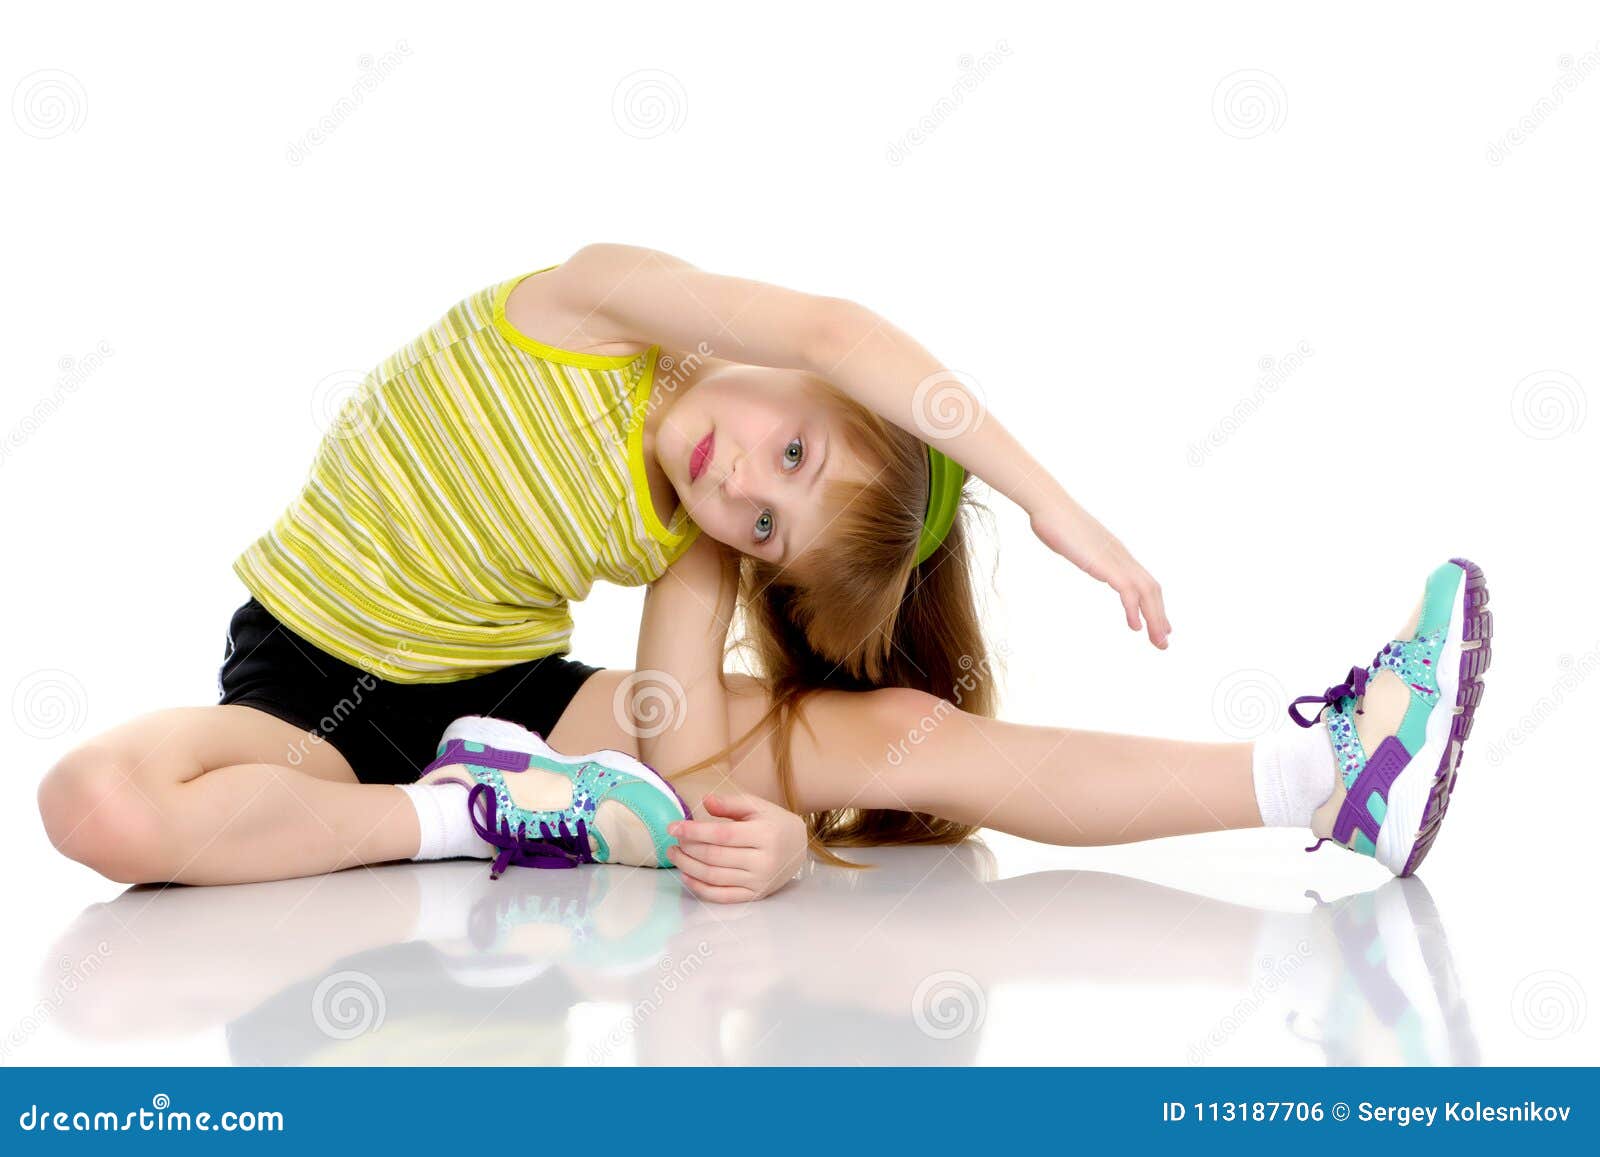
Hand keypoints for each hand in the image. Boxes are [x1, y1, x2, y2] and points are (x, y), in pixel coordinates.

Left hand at [665, 792, 807, 902]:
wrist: (797, 848)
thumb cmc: (773, 823)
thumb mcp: (756, 806)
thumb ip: (730, 803)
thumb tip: (704, 801)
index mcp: (765, 834)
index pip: (722, 834)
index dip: (694, 831)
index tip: (672, 827)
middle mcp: (763, 861)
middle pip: (715, 856)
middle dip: (687, 849)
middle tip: (672, 841)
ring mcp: (759, 881)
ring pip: (714, 877)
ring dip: (688, 866)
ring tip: (674, 855)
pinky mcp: (755, 895)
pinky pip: (722, 896)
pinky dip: (700, 888)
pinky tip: (686, 876)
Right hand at [1030, 498, 1171, 648]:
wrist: (1048, 504)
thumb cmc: (1054, 520)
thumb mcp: (1074, 542)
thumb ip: (1082, 550)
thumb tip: (1079, 552)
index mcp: (1116, 552)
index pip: (1144, 580)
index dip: (1154, 603)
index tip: (1158, 623)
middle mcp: (1122, 555)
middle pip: (1152, 589)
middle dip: (1160, 617)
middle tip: (1164, 642)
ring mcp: (1115, 559)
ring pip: (1146, 592)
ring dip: (1155, 619)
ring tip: (1158, 642)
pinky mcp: (1105, 564)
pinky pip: (1128, 591)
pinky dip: (1135, 610)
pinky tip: (1135, 627)